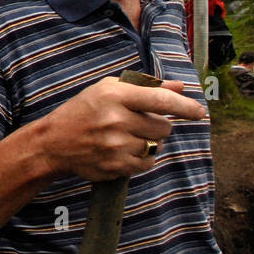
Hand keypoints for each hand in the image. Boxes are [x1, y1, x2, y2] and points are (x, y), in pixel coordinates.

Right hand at [41, 77, 205, 181]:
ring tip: (127, 138)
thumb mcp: (107, 90)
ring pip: (156, 146)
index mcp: (115, 96)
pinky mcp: (115, 166)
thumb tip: (180, 88)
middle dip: (158, 126)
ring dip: (149, 143)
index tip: (200, 113)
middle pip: (164, 127)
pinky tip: (124, 151)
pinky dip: (142, 158)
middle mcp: (116, 120)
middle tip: (139, 124)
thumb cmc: (82, 111)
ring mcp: (116, 146)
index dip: (186, 107)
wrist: (53, 143)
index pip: (162, 100)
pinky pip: (147, 164)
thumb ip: (145, 87)